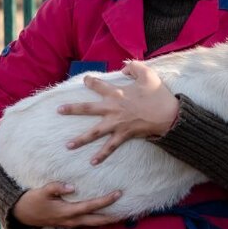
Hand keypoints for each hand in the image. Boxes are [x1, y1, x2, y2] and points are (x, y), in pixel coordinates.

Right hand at [10, 182, 123, 228]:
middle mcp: (71, 220)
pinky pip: (87, 222)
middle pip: (97, 220)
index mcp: (67, 212)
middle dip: (113, 217)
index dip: (105, 201)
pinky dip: (97, 219)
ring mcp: (70, 224)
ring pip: (93, 223)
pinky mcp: (69, 223)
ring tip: (121, 215)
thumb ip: (57, 187)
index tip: (118, 194)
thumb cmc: (32, 201)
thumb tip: (72, 187)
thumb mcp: (42, 191)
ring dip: (107, 220)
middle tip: (128, 212)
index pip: (91, 206)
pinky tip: (104, 215)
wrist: (22, 215)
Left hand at [58, 60, 180, 163]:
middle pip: (88, 108)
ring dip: (80, 139)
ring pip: (94, 132)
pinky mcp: (124, 135)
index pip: (98, 85)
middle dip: (72, 109)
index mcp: (117, 93)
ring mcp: (117, 123)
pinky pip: (110, 146)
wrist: (169, 115)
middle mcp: (113, 108)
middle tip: (58, 110)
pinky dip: (102, 155)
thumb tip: (123, 67)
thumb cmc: (159, 95)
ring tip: (68, 145)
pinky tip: (92, 162)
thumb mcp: (148, 74)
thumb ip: (134, 66)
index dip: (90, 81)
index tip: (85, 80)